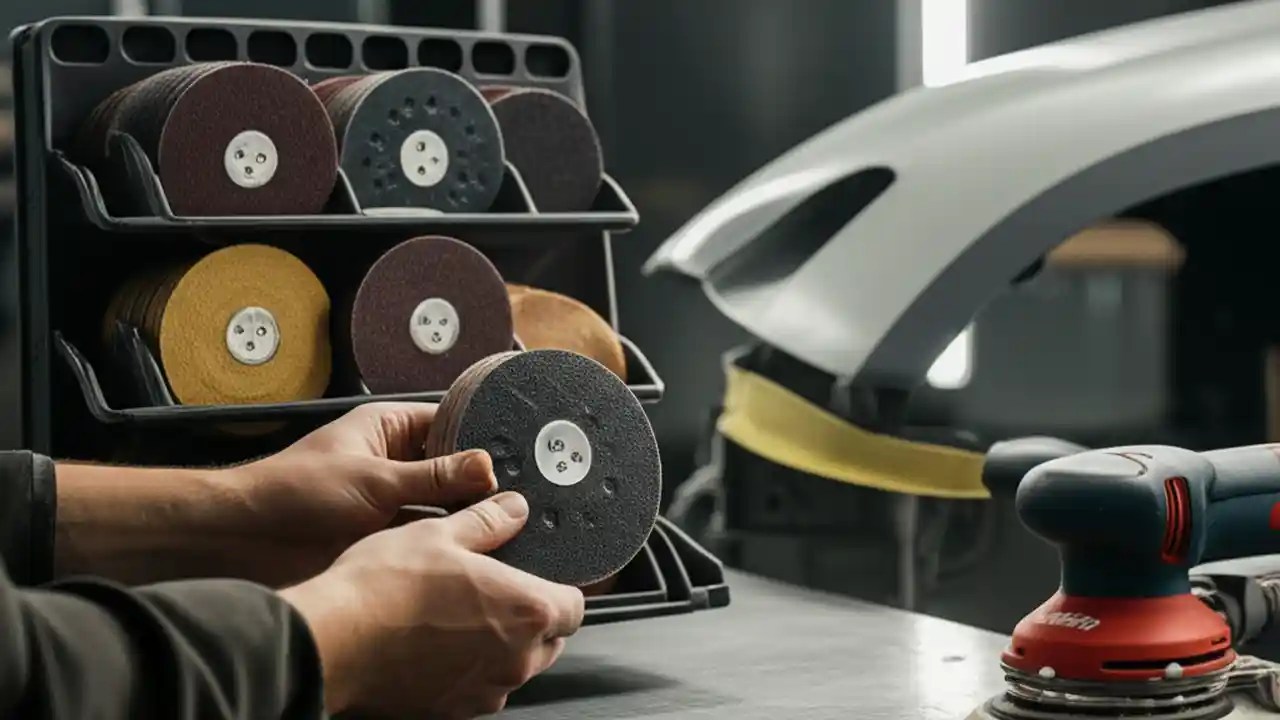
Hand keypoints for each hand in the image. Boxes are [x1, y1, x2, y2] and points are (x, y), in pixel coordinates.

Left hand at [228, 403, 497, 586]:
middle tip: (527, 494)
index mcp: (389, 428)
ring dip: (466, 515)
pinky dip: (446, 542)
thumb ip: (434, 476)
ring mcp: (392, 500)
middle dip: (482, 481)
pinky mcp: (385, 536)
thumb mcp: (374, 481)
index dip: (481, 436)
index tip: (520, 452)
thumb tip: (488, 467)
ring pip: (442, 504)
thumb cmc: (297, 492)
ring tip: (515, 524)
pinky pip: (425, 535)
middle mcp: (396, 461)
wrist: (248, 540)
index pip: (449, 421)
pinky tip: (479, 551)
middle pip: (452, 467)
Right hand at [281, 491, 584, 718]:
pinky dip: (467, 669)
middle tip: (492, 592)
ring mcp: (485, 691)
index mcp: (527, 610)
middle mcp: (516, 659)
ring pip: (513, 667)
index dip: (560, 590)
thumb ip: (488, 522)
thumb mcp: (440, 533)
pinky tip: (434, 645)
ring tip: (456, 616)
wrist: (332, 640)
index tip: (541, 579)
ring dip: (498, 646)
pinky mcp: (452, 711)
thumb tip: (514, 509)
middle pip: (548, 640)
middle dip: (531, 618)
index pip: (575, 606)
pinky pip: (477, 688)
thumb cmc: (386, 585)